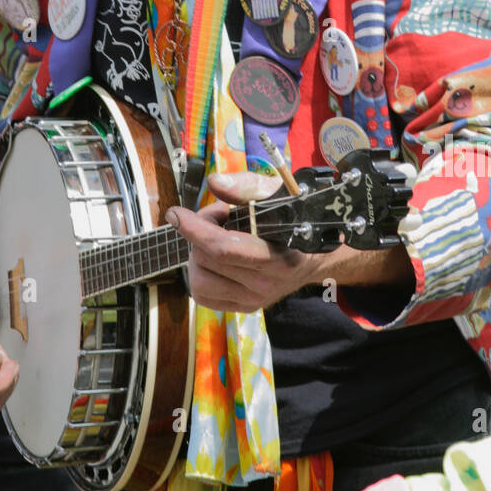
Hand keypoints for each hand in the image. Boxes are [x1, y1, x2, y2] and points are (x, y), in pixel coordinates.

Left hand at [166, 173, 318, 312]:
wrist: (315, 255)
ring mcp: (254, 300)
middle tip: (217, 217)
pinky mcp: (244, 308)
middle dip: (200, 232)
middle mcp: (266, 284)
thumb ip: (247, 186)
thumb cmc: (294, 218)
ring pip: (199, 282)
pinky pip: (203, 296)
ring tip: (213, 239)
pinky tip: (213, 258)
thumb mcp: (278, 193)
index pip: (224, 249)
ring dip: (197, 255)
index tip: (176, 213)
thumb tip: (215, 182)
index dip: (195, 229)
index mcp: (278, 257)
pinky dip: (200, 273)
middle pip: (206, 260)